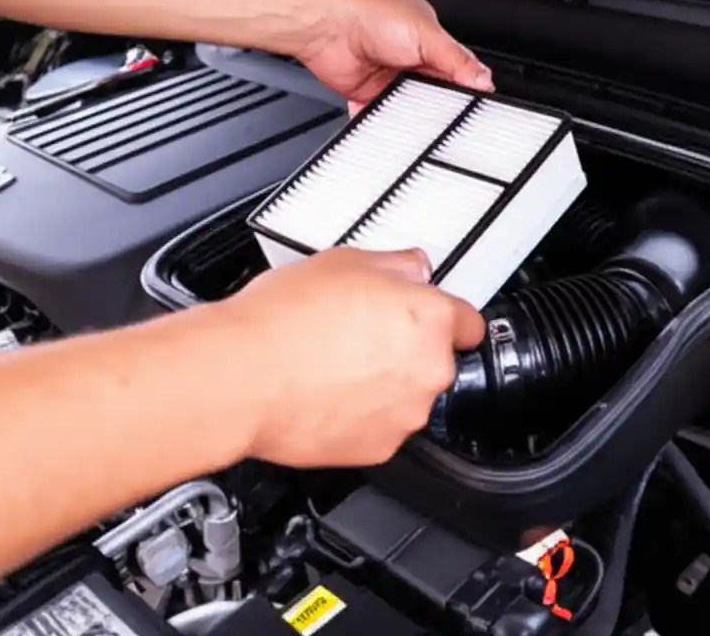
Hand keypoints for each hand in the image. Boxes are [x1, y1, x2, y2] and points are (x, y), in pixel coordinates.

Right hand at [212, 247, 484, 466]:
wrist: (239, 379)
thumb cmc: (281, 322)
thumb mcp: (342, 262)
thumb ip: (393, 265)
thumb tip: (412, 268)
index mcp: (430, 318)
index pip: (469, 322)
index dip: (445, 317)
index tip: (433, 319)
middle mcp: (429, 369)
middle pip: (437, 359)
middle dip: (407, 350)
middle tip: (361, 338)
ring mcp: (406, 413)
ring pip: (409, 396)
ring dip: (386, 385)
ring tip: (335, 367)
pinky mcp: (380, 448)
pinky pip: (382, 427)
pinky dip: (363, 416)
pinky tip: (327, 395)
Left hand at [296, 0, 493, 112]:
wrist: (325, 27)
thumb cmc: (367, 14)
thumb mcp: (426, 34)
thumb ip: (457, 59)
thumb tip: (483, 79)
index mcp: (429, 36)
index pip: (458, 67)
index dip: (467, 86)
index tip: (476, 104)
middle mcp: (410, 56)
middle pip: (436, 90)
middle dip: (442, 104)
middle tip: (450, 117)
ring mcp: (390, 76)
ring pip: (412, 106)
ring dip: (416, 115)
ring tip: (422, 122)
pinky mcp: (370, 94)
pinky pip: (385, 116)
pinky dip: (388, 124)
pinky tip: (396, 128)